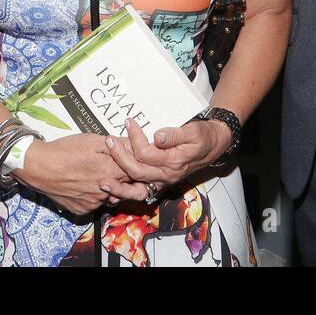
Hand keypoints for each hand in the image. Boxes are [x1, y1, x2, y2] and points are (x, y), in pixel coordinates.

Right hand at [14, 134, 146, 215]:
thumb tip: (136, 144)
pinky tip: (83, 183)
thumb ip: (118, 144)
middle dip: (128, 181)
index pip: (138, 173)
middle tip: (120, 171)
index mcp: (112, 171)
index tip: (136, 162)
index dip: (138, 166)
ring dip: (110, 188)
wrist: (38, 167)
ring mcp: (94, 203)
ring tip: (96, 174)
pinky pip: (95, 204)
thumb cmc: (65, 150)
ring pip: (111, 197)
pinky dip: (94, 195)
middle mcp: (106, 191)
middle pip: (128, 189)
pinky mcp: (83, 210)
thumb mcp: (92, 140)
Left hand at [104, 117, 231, 196]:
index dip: (135, 138)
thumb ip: (175, 135)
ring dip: (119, 186)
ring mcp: (162, 181)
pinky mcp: (159, 182)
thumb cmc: (203, 136)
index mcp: (173, 162)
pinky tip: (113, 189)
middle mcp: (166, 175)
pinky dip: (126, 192)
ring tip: (102, 180)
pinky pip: (140, 191)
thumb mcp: (193, 131)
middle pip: (136, 172)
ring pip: (137, 188)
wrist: (213, 146)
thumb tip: (158, 136)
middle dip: (119, 157)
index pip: (146, 153)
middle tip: (109, 141)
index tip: (129, 122)